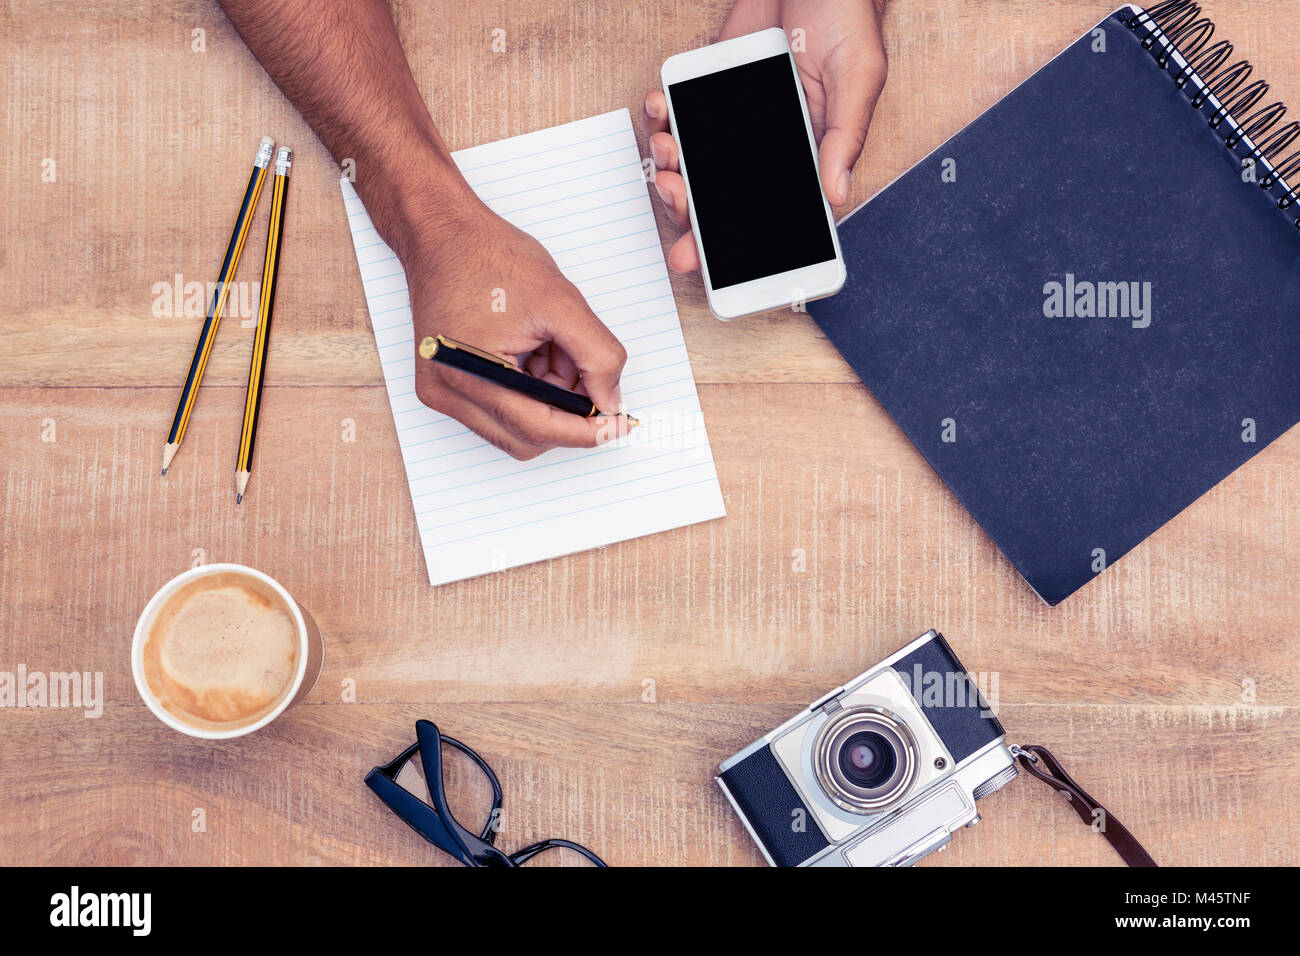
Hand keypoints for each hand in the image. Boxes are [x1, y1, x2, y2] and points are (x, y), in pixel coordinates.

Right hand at [395, 194, 629, 460]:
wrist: (443, 234)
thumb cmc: (489, 257)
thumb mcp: (561, 301)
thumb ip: (597, 356)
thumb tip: (610, 402)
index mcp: (469, 373)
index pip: (538, 429)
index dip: (586, 431)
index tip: (618, 425)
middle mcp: (446, 392)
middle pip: (527, 437)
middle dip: (567, 411)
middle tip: (588, 372)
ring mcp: (441, 392)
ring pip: (516, 428)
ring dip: (548, 401)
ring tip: (553, 350)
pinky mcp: (444, 386)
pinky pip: (499, 411)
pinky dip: (528, 392)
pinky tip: (533, 353)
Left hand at [644, 0, 887, 271]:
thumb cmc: (846, 18)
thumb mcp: (858, 77)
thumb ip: (845, 137)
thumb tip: (835, 194)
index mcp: (803, 156)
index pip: (764, 214)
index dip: (728, 244)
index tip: (697, 258)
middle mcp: (764, 147)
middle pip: (716, 198)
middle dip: (686, 209)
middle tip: (673, 195)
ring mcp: (733, 122)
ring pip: (690, 162)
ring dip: (669, 164)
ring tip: (666, 151)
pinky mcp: (709, 89)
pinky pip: (677, 115)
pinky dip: (661, 118)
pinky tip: (659, 110)